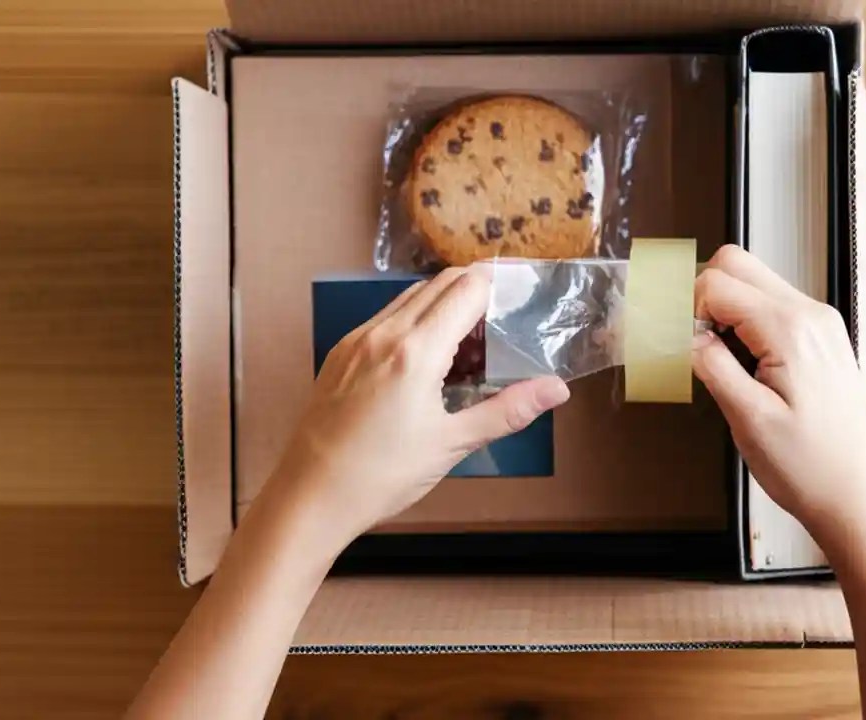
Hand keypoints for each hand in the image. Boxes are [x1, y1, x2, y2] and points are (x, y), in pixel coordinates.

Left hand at [271, 266, 569, 535]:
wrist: (310, 497)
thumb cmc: (379, 476)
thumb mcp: (452, 444)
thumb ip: (507, 410)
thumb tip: (555, 390)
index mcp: (416, 351)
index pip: (467, 290)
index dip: (498, 284)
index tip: (520, 292)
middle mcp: (384, 334)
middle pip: (440, 284)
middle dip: (475, 289)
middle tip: (502, 318)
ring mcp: (357, 341)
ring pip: (410, 298)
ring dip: (444, 304)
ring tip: (468, 344)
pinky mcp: (340, 354)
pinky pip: (385, 319)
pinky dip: (414, 322)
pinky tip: (427, 359)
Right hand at [692, 246, 865, 536]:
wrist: (855, 496)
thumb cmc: (810, 467)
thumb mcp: (747, 419)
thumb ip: (711, 365)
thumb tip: (683, 334)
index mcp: (791, 331)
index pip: (718, 283)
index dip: (685, 309)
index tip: (676, 342)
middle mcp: (811, 316)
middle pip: (737, 265)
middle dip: (702, 298)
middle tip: (693, 344)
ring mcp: (819, 325)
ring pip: (753, 282)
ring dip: (724, 311)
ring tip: (720, 362)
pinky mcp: (820, 338)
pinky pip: (772, 307)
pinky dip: (745, 323)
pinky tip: (743, 365)